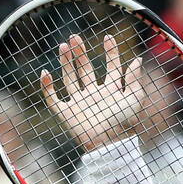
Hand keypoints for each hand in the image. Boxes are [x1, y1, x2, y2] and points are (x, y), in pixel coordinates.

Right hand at [41, 34, 147, 151]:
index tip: (108, 37)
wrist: (109, 146)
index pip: (111, 67)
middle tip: (74, 38)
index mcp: (112, 90)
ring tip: (63, 46)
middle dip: (80, 52)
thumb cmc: (124, 125)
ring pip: (69, 78)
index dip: (110, 52)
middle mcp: (94, 95)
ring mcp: (79, 103)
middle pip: (85, 69)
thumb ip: (133, 79)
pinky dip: (47, 86)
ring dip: (65, 62)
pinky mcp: (66, 113)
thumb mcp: (134, 99)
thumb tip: (137, 59)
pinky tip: (46, 72)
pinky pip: (53, 98)